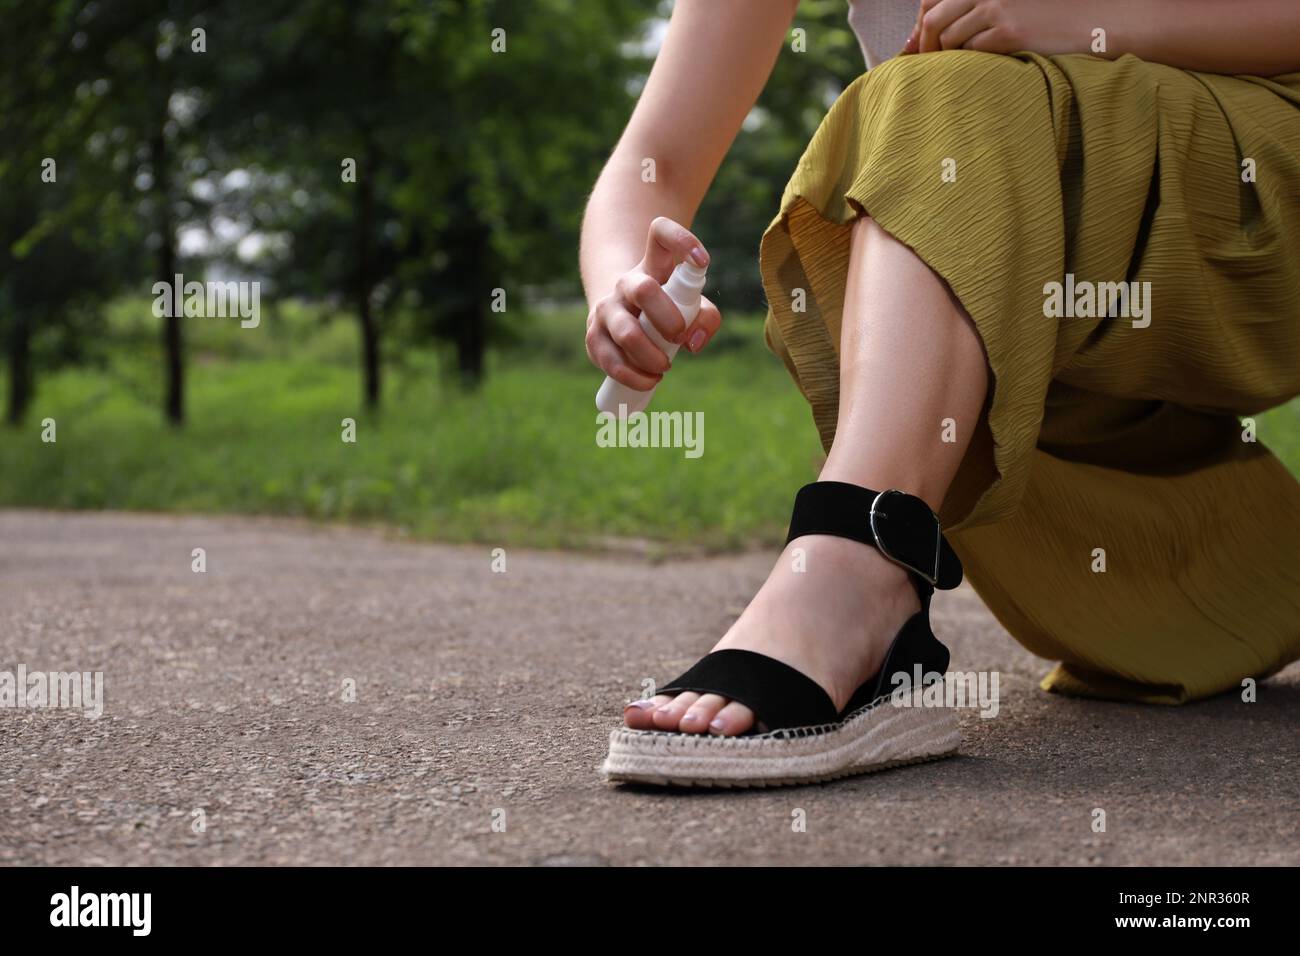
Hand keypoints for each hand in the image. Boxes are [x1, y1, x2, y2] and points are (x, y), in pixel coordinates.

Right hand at [584, 216, 721, 390]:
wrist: (619, 313)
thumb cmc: (665, 308)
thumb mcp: (690, 305)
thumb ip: (705, 318)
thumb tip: (692, 342)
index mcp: (653, 265)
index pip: (661, 233)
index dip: (682, 240)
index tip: (703, 261)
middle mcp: (626, 282)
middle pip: (643, 289)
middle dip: (667, 318)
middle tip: (679, 336)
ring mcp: (607, 308)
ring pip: (626, 332)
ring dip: (650, 355)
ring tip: (665, 367)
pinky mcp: (593, 336)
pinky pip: (610, 359)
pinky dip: (633, 375)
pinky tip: (649, 380)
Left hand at [903, 0, 1097, 56]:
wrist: (1091, 21)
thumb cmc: (1045, 18)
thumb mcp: (1006, 5)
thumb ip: (969, 12)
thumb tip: (916, 37)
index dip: (920, 25)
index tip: (919, 46)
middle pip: (932, 18)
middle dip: (923, 46)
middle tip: (926, 66)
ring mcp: (997, 8)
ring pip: (949, 38)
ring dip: (945, 59)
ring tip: (951, 72)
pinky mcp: (1009, 32)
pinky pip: (971, 52)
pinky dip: (966, 65)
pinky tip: (975, 71)